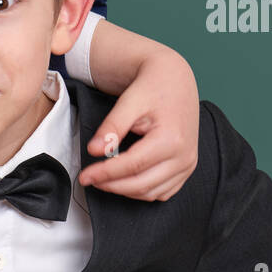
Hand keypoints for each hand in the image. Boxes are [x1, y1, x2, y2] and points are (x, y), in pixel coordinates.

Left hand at [78, 51, 198, 200]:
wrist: (176, 79)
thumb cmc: (155, 86)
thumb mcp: (130, 101)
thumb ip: (112, 127)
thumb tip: (94, 150)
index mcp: (171, 139)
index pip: (132, 166)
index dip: (105, 173)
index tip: (84, 176)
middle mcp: (184, 156)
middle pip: (141, 184)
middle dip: (111, 185)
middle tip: (89, 179)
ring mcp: (188, 164)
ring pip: (151, 193)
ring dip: (124, 190)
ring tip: (103, 179)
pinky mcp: (187, 167)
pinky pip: (163, 191)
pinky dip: (142, 191)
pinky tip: (124, 181)